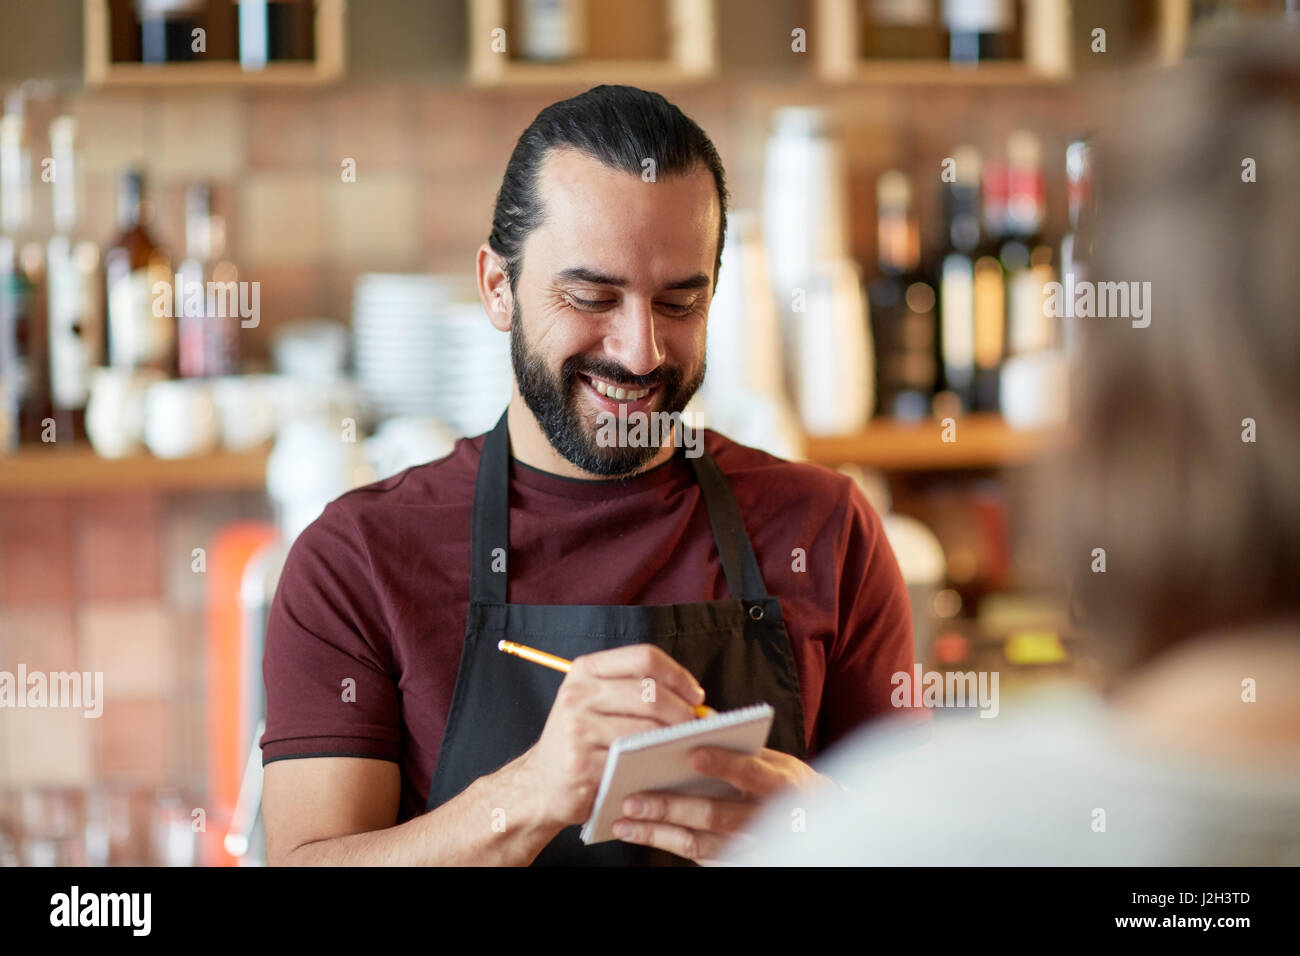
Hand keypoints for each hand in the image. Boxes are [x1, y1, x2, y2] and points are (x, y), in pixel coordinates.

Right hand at [515, 644, 706, 828]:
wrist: (541, 784)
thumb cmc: (582, 741)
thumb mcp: (597, 702)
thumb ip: (636, 690)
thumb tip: (694, 697)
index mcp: (585, 670)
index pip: (644, 657)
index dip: (678, 675)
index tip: (696, 695)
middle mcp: (578, 694)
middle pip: (650, 693)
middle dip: (684, 711)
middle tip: (697, 726)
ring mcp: (577, 728)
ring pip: (646, 728)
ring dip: (675, 739)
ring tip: (686, 746)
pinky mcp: (582, 763)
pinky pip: (633, 760)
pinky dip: (656, 763)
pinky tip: (664, 766)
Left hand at [611, 746, 834, 862]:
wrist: (810, 822)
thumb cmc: (782, 781)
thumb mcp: (773, 759)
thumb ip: (738, 744)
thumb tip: (696, 717)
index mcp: (779, 783)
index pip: (751, 773)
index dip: (723, 764)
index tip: (691, 754)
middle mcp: (765, 818)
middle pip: (715, 814)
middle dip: (671, 806)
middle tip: (633, 798)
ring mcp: (749, 844)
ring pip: (698, 842)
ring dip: (657, 831)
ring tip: (624, 820)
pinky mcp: (735, 860)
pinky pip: (695, 855)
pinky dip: (663, 842)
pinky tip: (638, 832)